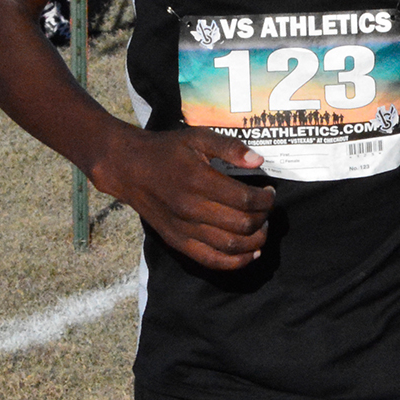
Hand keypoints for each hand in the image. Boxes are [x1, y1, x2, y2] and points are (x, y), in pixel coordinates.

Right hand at [89, 125, 276, 269]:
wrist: (129, 169)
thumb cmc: (167, 150)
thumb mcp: (198, 137)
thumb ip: (230, 147)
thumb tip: (258, 160)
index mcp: (198, 180)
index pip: (246, 200)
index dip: (266, 199)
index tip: (269, 192)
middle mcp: (191, 209)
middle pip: (242, 224)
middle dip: (264, 219)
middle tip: (267, 209)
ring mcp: (184, 229)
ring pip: (230, 246)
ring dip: (255, 241)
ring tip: (262, 228)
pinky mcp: (177, 242)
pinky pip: (211, 260)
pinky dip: (235, 262)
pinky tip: (250, 254)